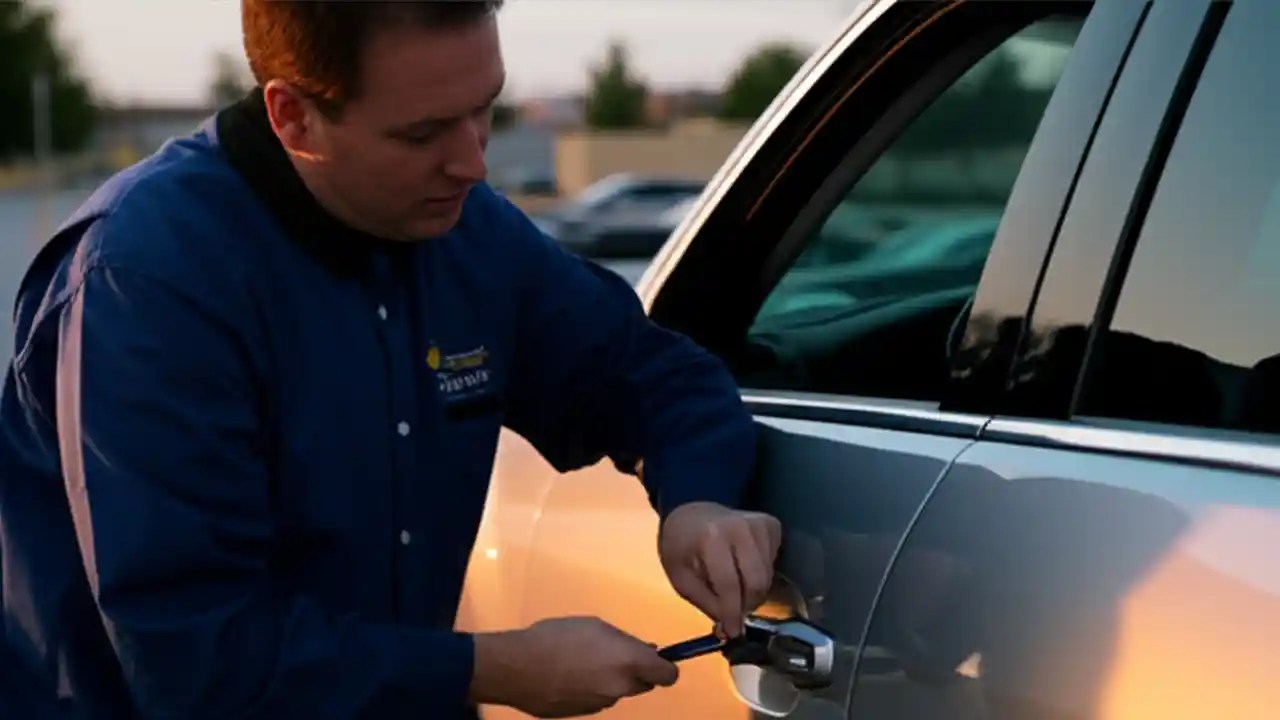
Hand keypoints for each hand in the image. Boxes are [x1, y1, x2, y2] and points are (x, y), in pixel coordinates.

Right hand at [469, 617, 677, 716]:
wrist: (517, 667)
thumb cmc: (557, 637)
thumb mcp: (596, 626)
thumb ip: (625, 641)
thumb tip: (644, 651)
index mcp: (629, 662)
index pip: (668, 675)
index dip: (665, 666)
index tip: (656, 658)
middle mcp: (620, 687)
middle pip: (643, 685)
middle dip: (635, 672)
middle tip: (614, 654)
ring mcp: (601, 704)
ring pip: (617, 691)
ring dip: (609, 679)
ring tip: (582, 661)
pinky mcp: (583, 714)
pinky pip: (596, 699)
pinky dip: (590, 689)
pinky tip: (568, 676)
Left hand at [659, 501, 782, 637]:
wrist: (692, 513)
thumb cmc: (681, 547)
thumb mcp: (681, 578)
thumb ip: (707, 603)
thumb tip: (731, 629)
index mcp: (711, 538)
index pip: (729, 584)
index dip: (733, 613)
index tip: (733, 632)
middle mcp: (740, 527)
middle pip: (756, 581)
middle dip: (747, 605)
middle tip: (736, 614)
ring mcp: (759, 523)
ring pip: (768, 575)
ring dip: (753, 591)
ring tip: (735, 589)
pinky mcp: (771, 525)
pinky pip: (773, 562)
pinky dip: (760, 573)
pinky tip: (743, 567)